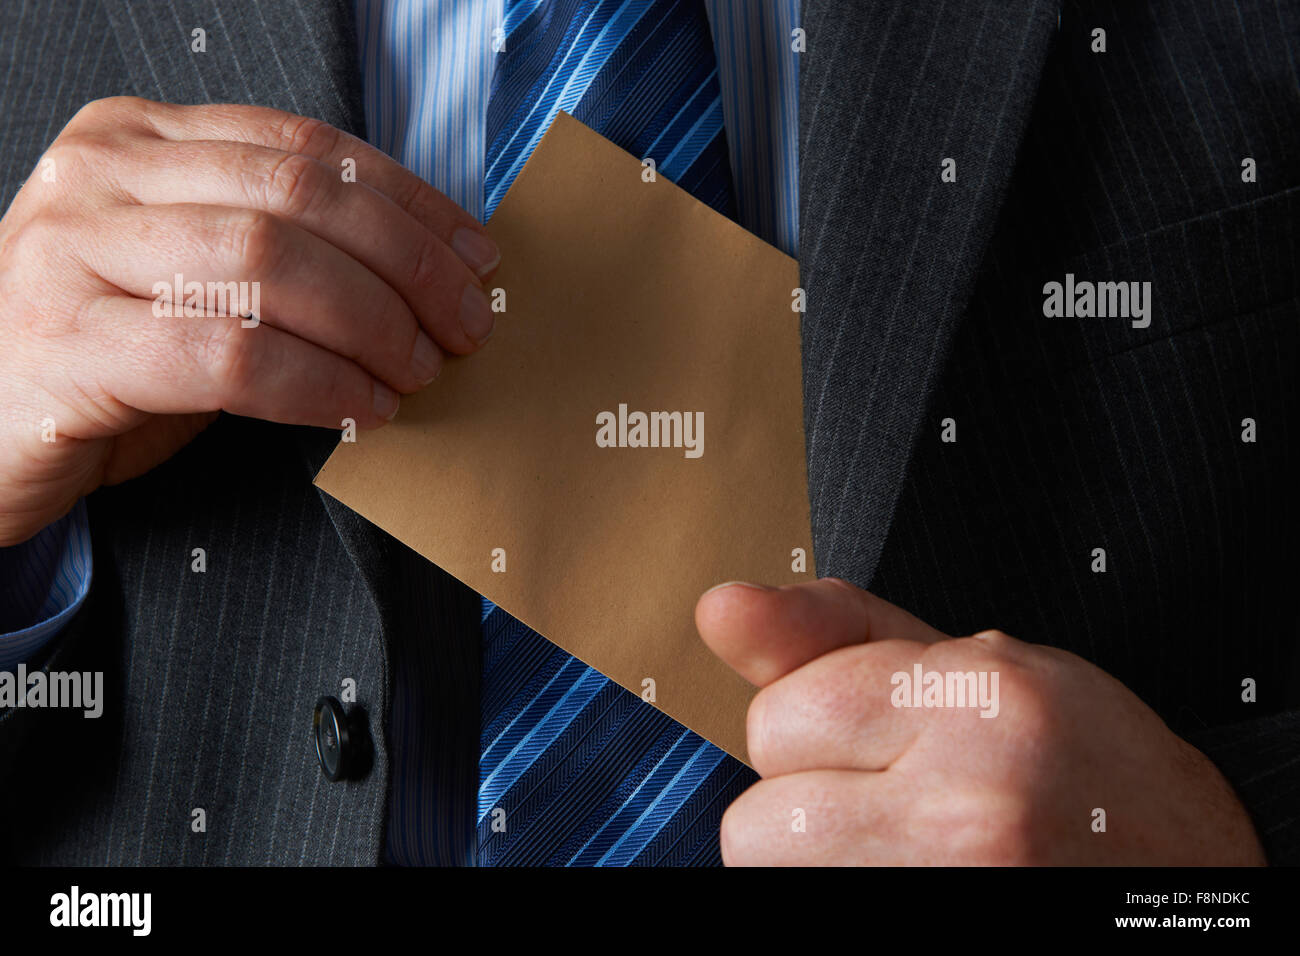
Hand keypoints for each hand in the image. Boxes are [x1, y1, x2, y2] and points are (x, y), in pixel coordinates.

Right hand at [0, 97, 500, 544]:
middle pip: (298, 198)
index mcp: (137, 138)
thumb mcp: (194, 277)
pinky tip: (361, 408)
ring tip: (417, 371)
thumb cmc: (108, 354)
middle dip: (408, 265)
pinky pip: (228, 354)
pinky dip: (317, 384)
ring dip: (371, 325)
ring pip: (268, 264)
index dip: (409, 202)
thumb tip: (424, 272)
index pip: (304, 147)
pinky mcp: (66, 347)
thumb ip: (280, 250)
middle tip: (464, 326)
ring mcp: (70, 253)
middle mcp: (99, 176)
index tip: (476, 256)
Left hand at [696, 578, 1266, 864]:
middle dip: (806, 802)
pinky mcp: (932, 937)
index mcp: (977, 700)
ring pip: (775, 880)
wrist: (1190, 874)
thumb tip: (719, 608)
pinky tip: (911, 871)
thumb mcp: (975, 661)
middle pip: (758, 821)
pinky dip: (845, 886)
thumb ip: (835, 632)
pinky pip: (811, 910)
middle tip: (890, 797)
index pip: (778, 719)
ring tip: (903, 842)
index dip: (815, 724)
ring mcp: (957, 888)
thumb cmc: (1085, 766)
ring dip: (817, 859)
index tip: (874, 734)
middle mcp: (967, 805)